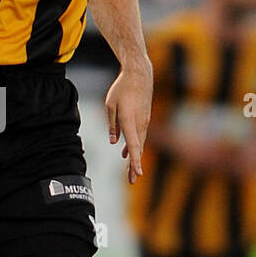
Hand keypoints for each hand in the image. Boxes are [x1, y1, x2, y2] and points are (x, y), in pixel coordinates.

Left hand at [105, 63, 151, 183]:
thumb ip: (112, 125)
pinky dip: (134, 146)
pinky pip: (139, 136)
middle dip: (134, 166)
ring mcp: (144, 122)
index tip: (137, 173)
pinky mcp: (144, 119)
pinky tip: (125, 153)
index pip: (134, 145)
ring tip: (130, 172)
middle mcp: (140, 124)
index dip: (134, 160)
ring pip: (139, 143)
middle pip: (138, 149)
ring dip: (134, 158)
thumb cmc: (122, 89)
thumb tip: (114, 142)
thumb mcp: (110, 105)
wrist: (140, 75)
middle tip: (132, 181)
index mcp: (130, 121)